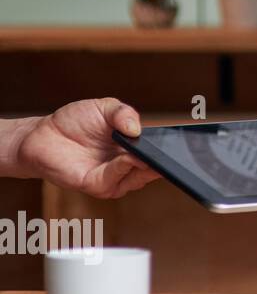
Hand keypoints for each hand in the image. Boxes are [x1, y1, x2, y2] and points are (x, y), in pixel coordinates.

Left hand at [11, 98, 159, 197]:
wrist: (42, 134)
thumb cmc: (73, 122)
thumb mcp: (105, 108)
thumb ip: (124, 113)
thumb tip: (138, 129)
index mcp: (133, 149)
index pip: (158, 154)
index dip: (168, 149)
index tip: (175, 142)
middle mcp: (125, 167)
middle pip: (153, 169)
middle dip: (160, 160)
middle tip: (160, 149)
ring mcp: (112, 178)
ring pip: (138, 177)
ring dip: (143, 164)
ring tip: (142, 151)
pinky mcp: (95, 185)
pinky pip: (115, 180)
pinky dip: (124, 168)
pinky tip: (127, 156)